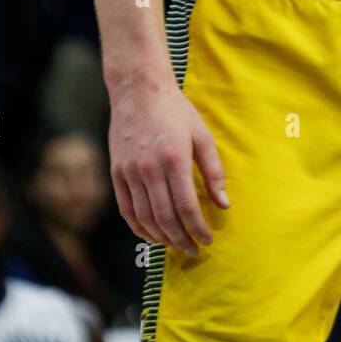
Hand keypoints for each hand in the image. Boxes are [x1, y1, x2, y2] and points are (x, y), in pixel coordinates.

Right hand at [109, 83, 229, 255]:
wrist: (138, 91)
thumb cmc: (176, 111)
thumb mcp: (202, 135)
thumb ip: (213, 171)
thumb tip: (223, 203)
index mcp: (174, 159)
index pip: (186, 206)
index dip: (197, 227)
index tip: (207, 239)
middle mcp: (149, 169)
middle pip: (164, 218)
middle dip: (181, 239)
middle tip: (193, 250)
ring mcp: (129, 172)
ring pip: (144, 217)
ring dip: (161, 238)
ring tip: (176, 246)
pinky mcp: (116, 173)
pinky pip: (126, 209)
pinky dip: (138, 227)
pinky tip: (151, 235)